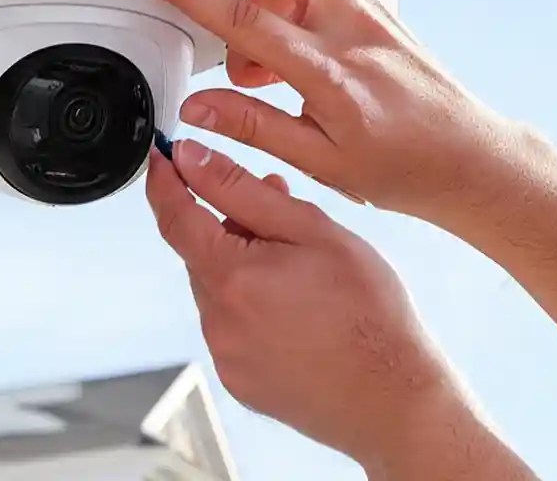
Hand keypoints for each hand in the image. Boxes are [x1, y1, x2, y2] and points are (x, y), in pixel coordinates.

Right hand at [134, 0, 527, 225]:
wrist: (469, 159)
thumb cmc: (407, 166)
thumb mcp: (319, 161)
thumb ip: (254, 126)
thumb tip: (200, 109)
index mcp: (331, 70)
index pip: (245, 14)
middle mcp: (353, 28)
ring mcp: (370, 16)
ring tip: (246, 55)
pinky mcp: (378, 17)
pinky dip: (288, 4)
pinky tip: (283, 53)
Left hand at [146, 139, 531, 477]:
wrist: (392, 399)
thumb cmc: (367, 312)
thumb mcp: (312, 230)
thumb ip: (243, 191)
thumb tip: (190, 160)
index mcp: (232, 276)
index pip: (174, 216)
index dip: (165, 181)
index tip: (164, 156)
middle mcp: (217, 320)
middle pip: (202, 253)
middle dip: (230, 226)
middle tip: (280, 212)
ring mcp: (225, 356)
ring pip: (219, 290)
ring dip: (245, 268)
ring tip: (305, 271)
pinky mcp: (238, 380)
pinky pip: (233, 327)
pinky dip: (254, 308)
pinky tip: (300, 312)